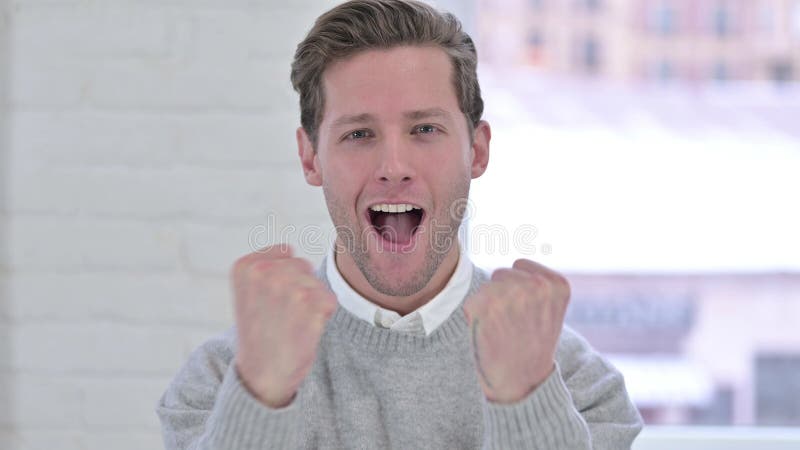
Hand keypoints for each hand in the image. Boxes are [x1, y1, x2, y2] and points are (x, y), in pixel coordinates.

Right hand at [231, 244, 336, 407]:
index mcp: (244, 266)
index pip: (286, 253)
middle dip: (300, 290)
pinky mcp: (312, 303)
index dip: (284, 279)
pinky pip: (330, 299)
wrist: (261, 376)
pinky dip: (323, 316)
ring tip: (291, 324)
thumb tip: (292, 248)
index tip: (267, 304)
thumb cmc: (260, 332)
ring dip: (312, 303)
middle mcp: (264, 271)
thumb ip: (268, 265)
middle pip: (304, 266)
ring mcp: (288, 285)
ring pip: (318, 283)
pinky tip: (303, 331)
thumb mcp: (250, 291)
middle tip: (281, 317)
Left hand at [462, 259, 569, 403]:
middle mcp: (536, 285)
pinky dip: (474, 317)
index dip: (519, 290)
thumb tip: (508, 263)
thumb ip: (537, 283)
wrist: (521, 383)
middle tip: (513, 325)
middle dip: (502, 295)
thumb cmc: (532, 346)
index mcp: (557, 284)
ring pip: (485, 287)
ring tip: (502, 329)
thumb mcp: (549, 310)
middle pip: (501, 274)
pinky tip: (490, 334)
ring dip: (487, 306)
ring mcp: (510, 293)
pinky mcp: (484, 305)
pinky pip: (471, 301)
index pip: (521, 265)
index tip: (528, 314)